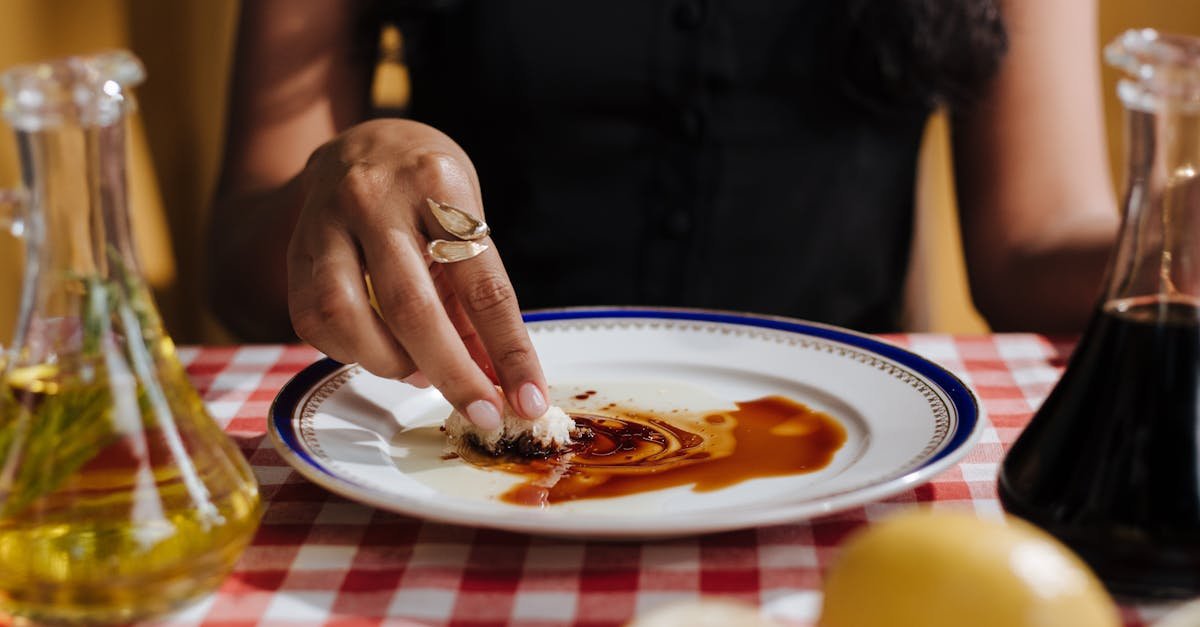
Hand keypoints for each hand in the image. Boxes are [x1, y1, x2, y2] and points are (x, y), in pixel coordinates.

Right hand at [287, 119, 546, 427]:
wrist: (363, 142)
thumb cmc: (429, 191)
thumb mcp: (468, 221)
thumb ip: (477, 300)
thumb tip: (501, 380)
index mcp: (439, 186)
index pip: (483, 285)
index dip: (509, 352)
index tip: (530, 401)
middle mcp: (377, 198)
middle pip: (413, 308)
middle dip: (452, 375)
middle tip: (481, 413)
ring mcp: (327, 221)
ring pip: (348, 316)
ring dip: (389, 364)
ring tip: (417, 371)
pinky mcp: (295, 248)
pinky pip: (313, 319)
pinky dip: (349, 351)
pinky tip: (374, 348)